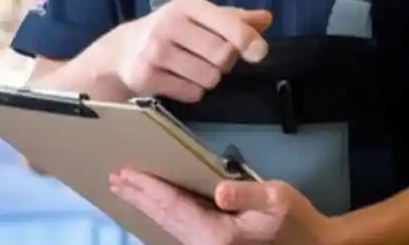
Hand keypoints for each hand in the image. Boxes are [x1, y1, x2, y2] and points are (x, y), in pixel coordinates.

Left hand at [109, 169, 336, 244]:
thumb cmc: (294, 221)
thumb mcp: (277, 200)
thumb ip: (246, 195)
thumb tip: (218, 190)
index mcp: (217, 233)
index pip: (173, 205)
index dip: (148, 187)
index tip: (126, 172)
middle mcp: (205, 244)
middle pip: (163, 216)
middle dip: (139, 195)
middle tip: (114, 178)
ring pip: (167, 223)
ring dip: (146, 204)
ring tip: (126, 188)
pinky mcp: (212, 244)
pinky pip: (177, 226)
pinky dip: (161, 212)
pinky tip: (155, 205)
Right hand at [112, 0, 271, 102]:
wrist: (122, 51)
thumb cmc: (172, 30)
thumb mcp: (200, 17)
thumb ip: (235, 19)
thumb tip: (266, 18)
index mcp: (188, 5)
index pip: (227, 24)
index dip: (247, 39)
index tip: (259, 52)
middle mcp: (170, 24)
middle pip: (222, 55)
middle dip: (224, 62)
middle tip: (210, 58)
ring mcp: (156, 51)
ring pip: (209, 78)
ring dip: (208, 78)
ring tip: (191, 68)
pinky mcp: (146, 76)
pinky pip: (191, 93)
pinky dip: (191, 91)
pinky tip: (177, 79)